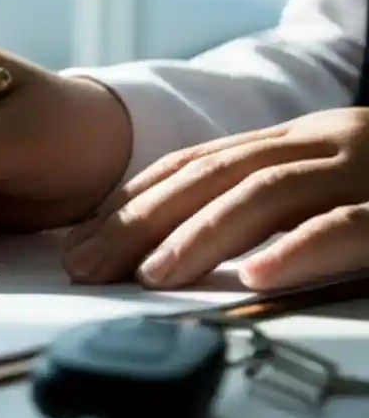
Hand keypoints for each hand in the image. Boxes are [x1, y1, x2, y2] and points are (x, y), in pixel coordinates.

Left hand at [64, 108, 368, 290]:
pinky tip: (256, 275)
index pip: (196, 164)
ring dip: (200, 234)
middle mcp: (321, 145)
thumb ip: (260, 207)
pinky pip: (346, 225)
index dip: (131, 201)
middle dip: (139, 221)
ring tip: (150, 276)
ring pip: (265, 193)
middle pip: (212, 174)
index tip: (78, 242)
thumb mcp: (325, 187)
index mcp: (296, 141)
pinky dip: (297, 249)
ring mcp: (362, 171)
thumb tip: (167, 252)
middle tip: (85, 267)